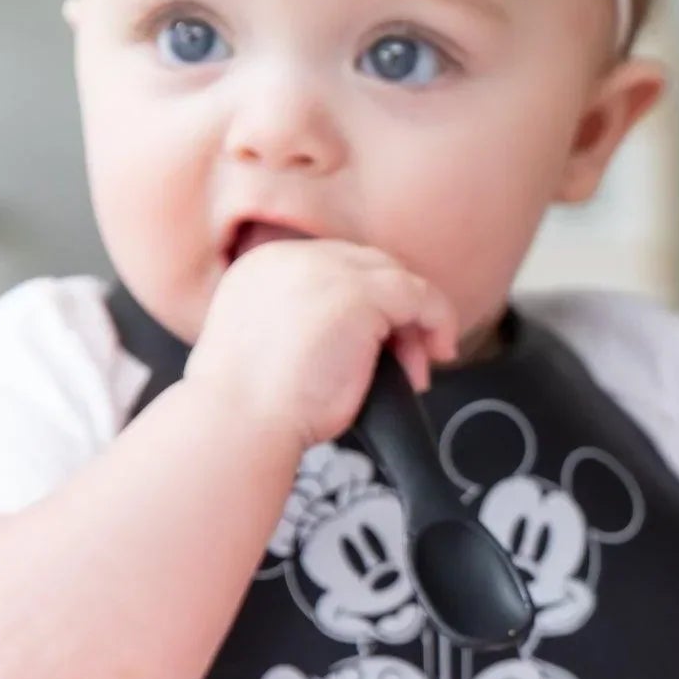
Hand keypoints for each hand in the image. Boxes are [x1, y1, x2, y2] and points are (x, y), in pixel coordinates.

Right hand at [188, 239, 457, 454]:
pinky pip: (420, 296)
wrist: (240, 422)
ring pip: (396, 281)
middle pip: (368, 267)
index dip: (367, 305)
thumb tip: (359, 335)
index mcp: (264, 266)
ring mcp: (325, 269)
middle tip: (407, 363)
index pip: (335, 267)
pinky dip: (439, 323)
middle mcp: (292, 256)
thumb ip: (308, 324)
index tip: (380, 344)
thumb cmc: (252, 408)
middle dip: (395, 314)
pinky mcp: (358, 294)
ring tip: (416, 370)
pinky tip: (439, 353)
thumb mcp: (273, 346)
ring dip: (416, 325)